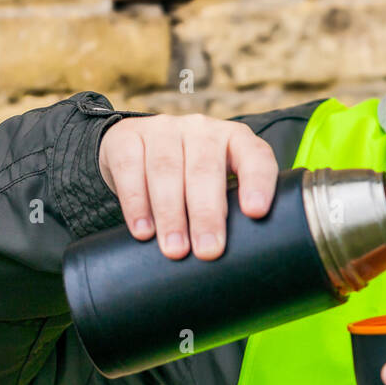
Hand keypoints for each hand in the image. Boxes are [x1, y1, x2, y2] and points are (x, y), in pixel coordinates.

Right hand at [98, 113, 277, 260]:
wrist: (136, 146)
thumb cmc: (190, 176)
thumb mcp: (219, 182)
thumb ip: (232, 206)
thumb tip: (240, 254)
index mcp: (236, 139)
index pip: (255, 156)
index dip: (258, 182)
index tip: (255, 212)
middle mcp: (202, 129)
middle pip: (205, 169)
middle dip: (207, 214)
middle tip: (208, 250)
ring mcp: (164, 129)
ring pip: (167, 170)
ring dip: (171, 214)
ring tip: (176, 249)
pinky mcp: (127, 137)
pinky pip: (130, 169)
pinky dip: (136, 203)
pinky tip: (143, 230)